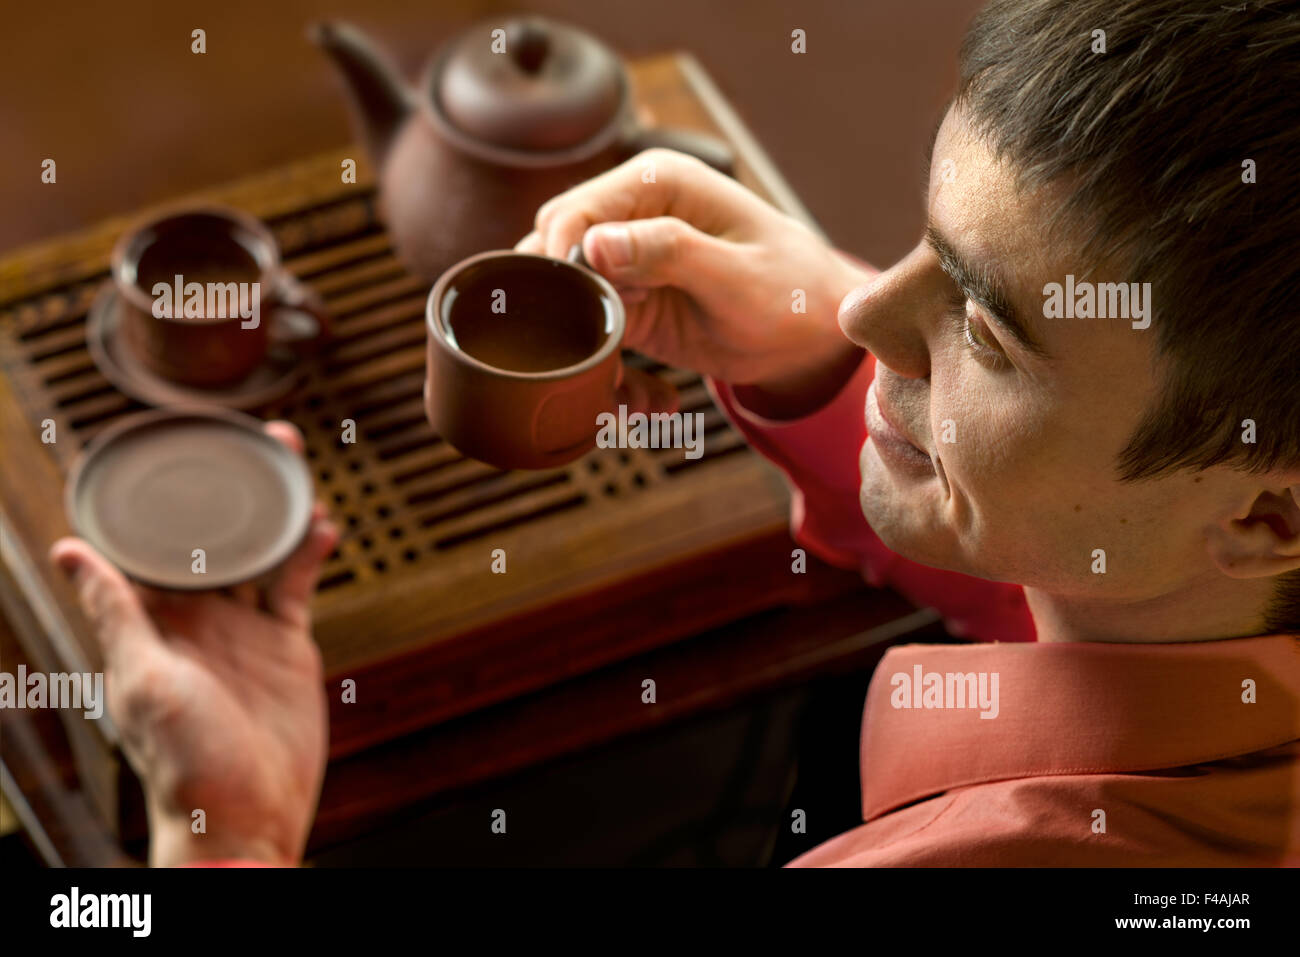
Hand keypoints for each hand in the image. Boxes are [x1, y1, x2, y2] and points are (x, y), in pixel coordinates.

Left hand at [48, 421, 337, 866]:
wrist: (247, 811)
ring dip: (277, 509)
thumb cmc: (183, 760)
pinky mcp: (285, 643)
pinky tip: (324, 525)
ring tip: (294, 463)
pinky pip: (295, 585)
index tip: (172, 447)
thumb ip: (117, 613)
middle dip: (231, 489)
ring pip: (260, 551)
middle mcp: (198, 617)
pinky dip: (309, 552)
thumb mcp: (143, 679)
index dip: (164, 497)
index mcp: (154, 621)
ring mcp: (243, 628)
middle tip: (255, 437)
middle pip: (214, 537)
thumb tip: (69, 552)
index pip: (153, 545)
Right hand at [516, 148, 869, 416]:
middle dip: (570, 309)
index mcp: (659, 184)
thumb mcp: (736, 277)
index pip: (576, 211)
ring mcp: (627, 263)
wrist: (815, 335)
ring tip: (625, 390)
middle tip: (606, 355)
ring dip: (584, 348)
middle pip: (555, 253)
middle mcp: (633, 216)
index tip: (579, 308)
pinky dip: (609, 374)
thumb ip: (668, 252)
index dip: (563, 257)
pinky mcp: (629, 306)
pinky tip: (648, 401)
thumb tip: (596, 243)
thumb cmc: (792, 292)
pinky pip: (592, 336)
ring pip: (565, 298)